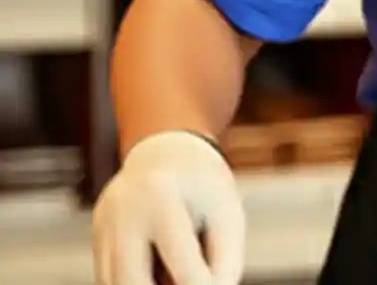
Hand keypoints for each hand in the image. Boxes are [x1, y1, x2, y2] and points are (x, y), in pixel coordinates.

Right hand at [92, 131, 244, 284]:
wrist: (164, 156)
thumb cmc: (204, 189)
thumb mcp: (227, 214)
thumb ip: (225, 261)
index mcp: (161, 196)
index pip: (180, 259)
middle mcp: (122, 213)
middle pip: (132, 281)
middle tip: (187, 280)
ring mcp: (102, 228)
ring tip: (174, 270)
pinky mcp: (96, 242)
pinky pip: (113, 279)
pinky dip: (138, 283)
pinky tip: (161, 270)